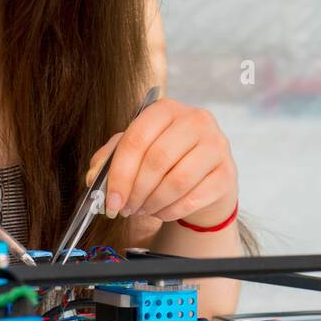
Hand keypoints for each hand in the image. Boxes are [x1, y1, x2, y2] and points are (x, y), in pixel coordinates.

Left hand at [85, 98, 237, 227]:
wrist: (205, 178)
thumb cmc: (167, 160)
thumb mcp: (136, 151)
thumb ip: (110, 159)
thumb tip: (93, 178)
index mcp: (167, 109)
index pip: (137, 138)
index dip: (119, 173)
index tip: (109, 199)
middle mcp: (196, 120)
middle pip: (157, 159)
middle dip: (135, 191)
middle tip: (124, 208)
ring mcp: (216, 146)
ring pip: (176, 181)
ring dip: (152, 203)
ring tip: (142, 210)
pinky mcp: (227, 174)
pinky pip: (192, 198)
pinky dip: (170, 211)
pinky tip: (161, 211)